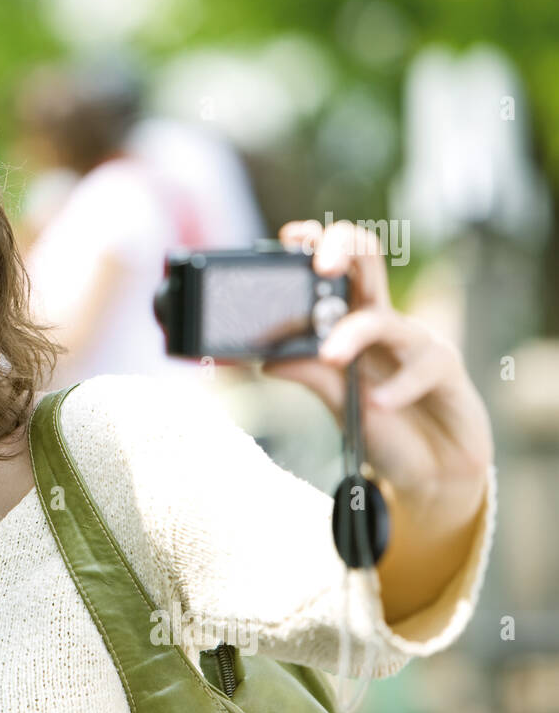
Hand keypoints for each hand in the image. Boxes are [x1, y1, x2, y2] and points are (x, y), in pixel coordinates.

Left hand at [262, 219, 492, 496]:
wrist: (429, 474)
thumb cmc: (384, 427)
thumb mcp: (337, 401)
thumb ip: (309, 376)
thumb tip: (265, 360)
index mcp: (351, 322)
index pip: (335, 269)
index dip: (316, 244)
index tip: (290, 238)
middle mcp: (383, 322)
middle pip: (367, 261)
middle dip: (340, 249)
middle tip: (318, 265)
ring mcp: (416, 341)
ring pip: (384, 319)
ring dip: (354, 335)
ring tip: (331, 357)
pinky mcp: (447, 368)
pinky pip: (423, 365)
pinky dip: (398, 387)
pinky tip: (380, 405)